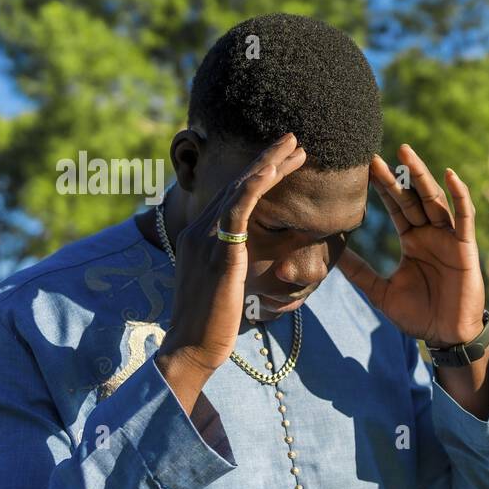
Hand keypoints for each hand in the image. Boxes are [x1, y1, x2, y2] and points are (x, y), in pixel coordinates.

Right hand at [156, 133, 306, 407]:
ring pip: (241, 188)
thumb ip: (232, 265)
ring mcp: (206, 238)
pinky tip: (276, 169)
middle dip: (268, 160)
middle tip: (294, 141)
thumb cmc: (211, 325)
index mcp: (198, 236)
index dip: (257, 173)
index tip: (282, 159)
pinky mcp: (219, 250)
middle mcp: (198, 230)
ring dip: (270, 164)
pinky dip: (258, 183)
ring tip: (297, 147)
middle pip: (237, 184)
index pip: (232, 195)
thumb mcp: (223, 285)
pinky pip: (239, 206)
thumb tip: (249, 260)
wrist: (191, 348)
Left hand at [338, 144, 485, 347]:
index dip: (382, 186)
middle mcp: (430, 234)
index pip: (396, 206)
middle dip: (395, 176)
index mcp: (412, 240)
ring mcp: (448, 238)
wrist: (445, 336)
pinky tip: (450, 176)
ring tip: (406, 153)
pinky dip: (460, 196)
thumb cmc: (418, 315)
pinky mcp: (465, 247)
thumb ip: (360, 272)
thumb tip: (331, 255)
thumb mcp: (381, 292)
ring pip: (435, 200)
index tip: (364, 166)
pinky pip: (463, 217)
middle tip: (374, 155)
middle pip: (411, 197)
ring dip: (422, 176)